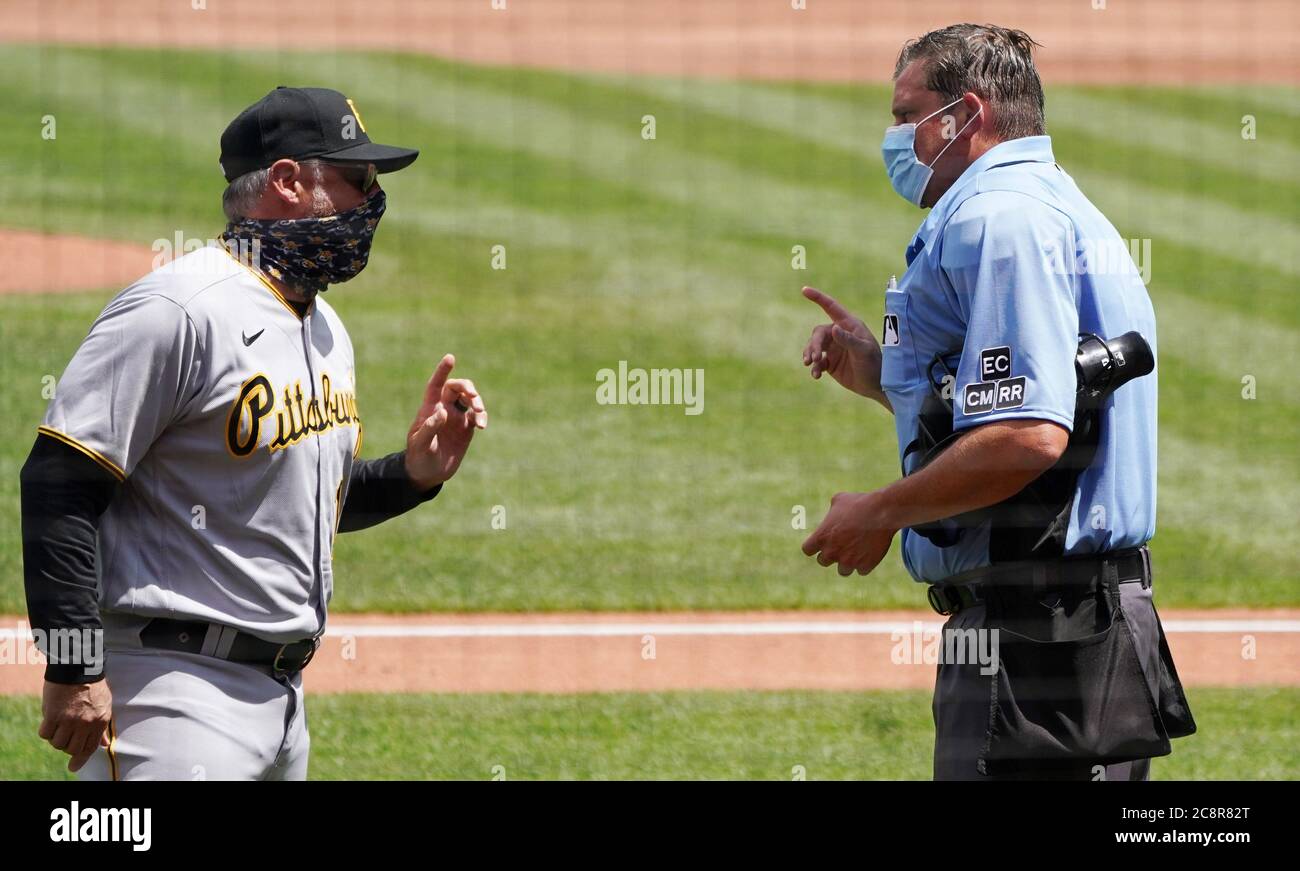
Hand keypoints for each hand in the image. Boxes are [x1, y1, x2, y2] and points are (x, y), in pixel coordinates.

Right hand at [39, 679, 112, 772]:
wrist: (77, 668)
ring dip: (56, 739)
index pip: (90, 747)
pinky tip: (49, 721)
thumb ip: (102, 727)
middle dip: (68, 746)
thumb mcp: (104, 705)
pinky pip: (45, 734)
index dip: (81, 759)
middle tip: (66, 736)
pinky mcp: (53, 715)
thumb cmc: (92, 686)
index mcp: (100, 721)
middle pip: (72, 748)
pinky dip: (46, 731)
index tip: (74, 766)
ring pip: (58, 743)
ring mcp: (69, 720)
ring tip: (58, 727)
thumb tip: (103, 744)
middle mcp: (85, 723)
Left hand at [405, 354, 487, 490]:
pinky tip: (482, 425)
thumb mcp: (420, 444)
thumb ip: (429, 427)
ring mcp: (456, 418)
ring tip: (479, 414)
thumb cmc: (418, 456)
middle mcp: (444, 409)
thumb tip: (442, 412)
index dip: (442, 371)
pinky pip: (477, 417)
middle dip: (467, 388)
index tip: (450, 358)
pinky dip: (482, 417)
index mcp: (430, 408)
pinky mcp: (466, 429)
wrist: (428, 473)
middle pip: (457, 388)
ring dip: (477, 402)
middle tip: (473, 397)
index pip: (436, 385)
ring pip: (470, 400)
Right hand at [801, 287, 885, 402]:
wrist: (876, 386)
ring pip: (814, 346)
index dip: (818, 298)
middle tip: (814, 358)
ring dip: (810, 354)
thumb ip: (849, 340)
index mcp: (849, 325)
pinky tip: (816, 376)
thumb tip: (833, 328)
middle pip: (818, 333)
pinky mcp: (830, 362)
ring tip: (811, 365)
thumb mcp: (864, 351)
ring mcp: (833, 348)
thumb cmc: (875, 365)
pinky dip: (814, 368)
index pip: (831, 308)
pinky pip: (816, 362)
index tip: (804, 290)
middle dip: (813, 344)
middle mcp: (839, 334)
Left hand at [802, 491, 897, 576]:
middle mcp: (832, 552)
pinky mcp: (865, 566)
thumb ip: (832, 510)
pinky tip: (870, 552)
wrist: (881, 513)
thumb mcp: (840, 500)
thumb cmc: (859, 503)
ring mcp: (848, 561)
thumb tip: (834, 513)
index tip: (823, 542)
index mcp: (821, 537)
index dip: (814, 546)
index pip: (807, 550)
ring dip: (848, 562)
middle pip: (823, 561)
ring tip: (857, 550)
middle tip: (842, 544)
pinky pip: (861, 570)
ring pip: (843, 571)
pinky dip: (865, 563)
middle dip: (831, 554)